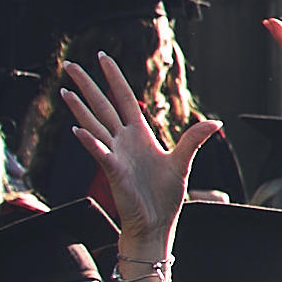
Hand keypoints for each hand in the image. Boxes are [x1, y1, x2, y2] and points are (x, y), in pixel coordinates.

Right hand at [60, 47, 202, 244]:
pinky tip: (77, 130)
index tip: (103, 57)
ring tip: (65, 90)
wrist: (156, 223)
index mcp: (139, 135)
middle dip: (87, 85)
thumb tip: (216, 121)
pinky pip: (100, 154)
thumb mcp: (183, 162)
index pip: (124, 99)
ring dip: (79, 108)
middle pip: (102, 107)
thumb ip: (194, 139)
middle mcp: (123, 142)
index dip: (114, 78)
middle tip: (70, 64)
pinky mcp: (115, 172)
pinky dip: (90, 142)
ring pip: (94, 126)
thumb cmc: (165, 195)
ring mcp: (116, 155)